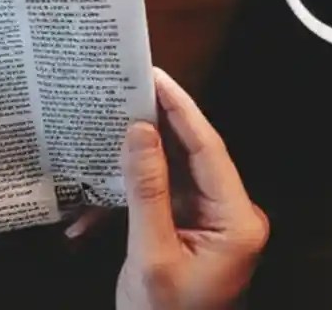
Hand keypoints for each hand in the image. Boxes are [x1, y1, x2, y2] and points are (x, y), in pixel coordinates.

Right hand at [117, 68, 268, 309]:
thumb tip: (141, 131)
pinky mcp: (192, 230)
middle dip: (156, 125)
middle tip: (125, 89)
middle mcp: (232, 215)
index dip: (180, 109)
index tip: (155, 77)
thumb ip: (147, 190)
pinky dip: (129, 198)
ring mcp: (212, 222)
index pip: (209, 149)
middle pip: (193, 154)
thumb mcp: (151, 254)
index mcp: (237, 220)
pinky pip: (161, 198)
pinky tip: (94, 204)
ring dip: (135, 162)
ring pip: (173, 173)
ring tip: (104, 132)